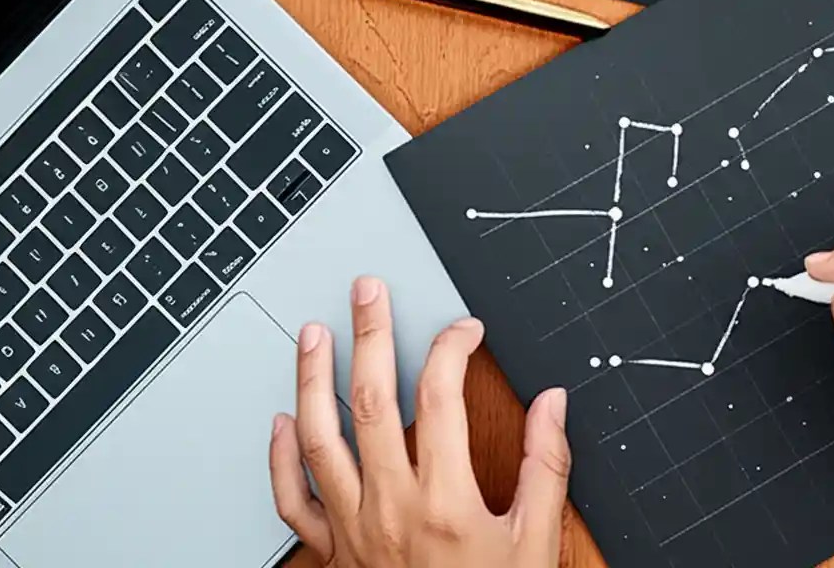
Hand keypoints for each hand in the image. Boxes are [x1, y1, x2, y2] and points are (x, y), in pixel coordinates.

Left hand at [268, 277, 571, 566]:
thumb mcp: (536, 544)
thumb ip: (547, 468)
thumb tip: (553, 404)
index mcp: (445, 500)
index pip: (440, 396)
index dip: (451, 347)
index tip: (465, 329)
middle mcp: (390, 507)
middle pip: (369, 400)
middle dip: (369, 335)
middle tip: (368, 292)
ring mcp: (354, 529)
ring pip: (319, 439)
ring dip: (311, 380)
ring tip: (313, 335)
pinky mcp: (333, 554)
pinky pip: (294, 500)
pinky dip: (281, 458)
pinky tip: (281, 422)